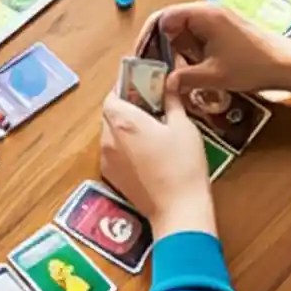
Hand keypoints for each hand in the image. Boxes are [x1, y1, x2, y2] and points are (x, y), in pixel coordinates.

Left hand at [101, 89, 215, 235]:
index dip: (124, 87)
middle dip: (126, 106)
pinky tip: (146, 150)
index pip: (112, 95)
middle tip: (150, 104)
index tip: (141, 84)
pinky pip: (113, 152)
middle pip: (109, 114)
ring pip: (110, 133)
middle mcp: (108, 139)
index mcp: (123, 121)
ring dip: (124, 127)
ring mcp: (107, 160)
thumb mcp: (183, 127)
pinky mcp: (111, 176)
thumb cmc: (184, 165)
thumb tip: (170, 80)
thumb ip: (171, 100)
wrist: (178, 210)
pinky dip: (124, 146)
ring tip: (150, 128)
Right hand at [152, 3, 290, 93]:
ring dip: (177, 49)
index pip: (163, 17)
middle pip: (172, 22)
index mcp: (203, 15)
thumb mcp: (214, 76)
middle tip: (154, 67)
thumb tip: (164, 84)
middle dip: (162, 45)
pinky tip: (191, 68)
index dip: (149, 36)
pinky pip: (197, 35)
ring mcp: (218, 19)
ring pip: (184, 30)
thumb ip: (184, 78)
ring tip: (173, 71)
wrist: (289, 64)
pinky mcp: (225, 28)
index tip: (143, 56)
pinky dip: (190, 50)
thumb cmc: (253, 66)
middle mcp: (208, 11)